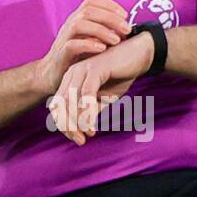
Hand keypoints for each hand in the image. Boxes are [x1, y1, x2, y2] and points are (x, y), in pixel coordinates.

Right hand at [34, 0, 131, 94]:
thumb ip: (105, 32)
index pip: (92, 1)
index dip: (110, 4)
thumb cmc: (77, 57)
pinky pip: (72, 45)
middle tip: (126, 29)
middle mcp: (70, 25)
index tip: (125, 15)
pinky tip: (102, 49)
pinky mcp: (61, 55)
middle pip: (89, 10)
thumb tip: (127, 29)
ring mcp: (64, 39)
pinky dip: (88, 45)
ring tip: (116, 40)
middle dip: (111, 18)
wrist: (53, 74)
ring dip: (101, 30)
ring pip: (79, 24)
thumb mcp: (91, 39)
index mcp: (78, 18)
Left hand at [47, 30, 155, 144]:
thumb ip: (92, 110)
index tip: (77, 139)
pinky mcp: (95, 69)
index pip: (57, 106)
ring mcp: (81, 70)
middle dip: (67, 126)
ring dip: (77, 122)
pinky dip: (87, 112)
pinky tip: (92, 125)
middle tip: (81, 141)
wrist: (139, 55)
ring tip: (88, 134)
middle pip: (59, 105)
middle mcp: (72, 74)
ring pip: (70, 101)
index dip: (63, 125)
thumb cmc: (121, 76)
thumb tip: (84, 128)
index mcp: (70, 80)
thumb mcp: (104, 98)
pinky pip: (86, 94)